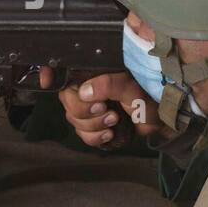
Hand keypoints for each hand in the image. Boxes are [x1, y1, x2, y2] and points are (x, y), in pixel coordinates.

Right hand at [41, 69, 172, 147]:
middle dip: (84, 111)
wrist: (161, 122)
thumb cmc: (150, 98)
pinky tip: (110, 134)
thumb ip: (110, 85)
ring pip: (73, 119)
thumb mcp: (132, 88)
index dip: (49, 71)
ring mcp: (89, 107)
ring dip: (93, 126)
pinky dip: (95, 138)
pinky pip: (81, 134)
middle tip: (106, 110)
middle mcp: (87, 87)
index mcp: (94, 72)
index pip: (65, 68)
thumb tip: (84, 92)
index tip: (45, 81)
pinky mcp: (93, 125)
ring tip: (115, 121)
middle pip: (66, 100)